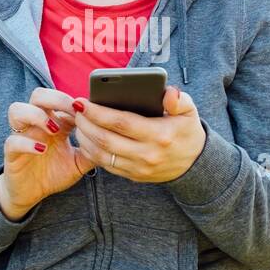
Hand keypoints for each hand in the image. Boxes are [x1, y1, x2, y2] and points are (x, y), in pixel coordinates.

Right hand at [0, 87, 95, 219]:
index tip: (90, 110)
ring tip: (54, 129)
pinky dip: (27, 143)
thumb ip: (94, 150)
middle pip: (38, 95)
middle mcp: (36, 124)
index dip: (74, 101)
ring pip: (17, 110)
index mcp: (54, 122)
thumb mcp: (80, 162)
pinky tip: (42, 150)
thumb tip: (115, 140)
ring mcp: (22, 136)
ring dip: (36, 115)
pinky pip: (13, 141)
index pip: (61, 99)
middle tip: (73, 111)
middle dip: (56, 98)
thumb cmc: (54, 173)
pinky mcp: (11, 153)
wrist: (31, 193)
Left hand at [70, 84, 206, 182]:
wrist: (194, 164)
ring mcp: (139, 168)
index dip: (98, 112)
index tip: (82, 102)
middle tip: (75, 110)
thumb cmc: (186, 131)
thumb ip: (178, 100)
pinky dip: (91, 152)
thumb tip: (168, 92)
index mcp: (159, 135)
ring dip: (84, 139)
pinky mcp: (133, 176)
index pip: (122, 123)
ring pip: (102, 155)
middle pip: (106, 139)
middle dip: (86, 124)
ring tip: (77, 123)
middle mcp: (147, 154)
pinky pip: (106, 165)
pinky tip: (85, 138)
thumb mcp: (189, 111)